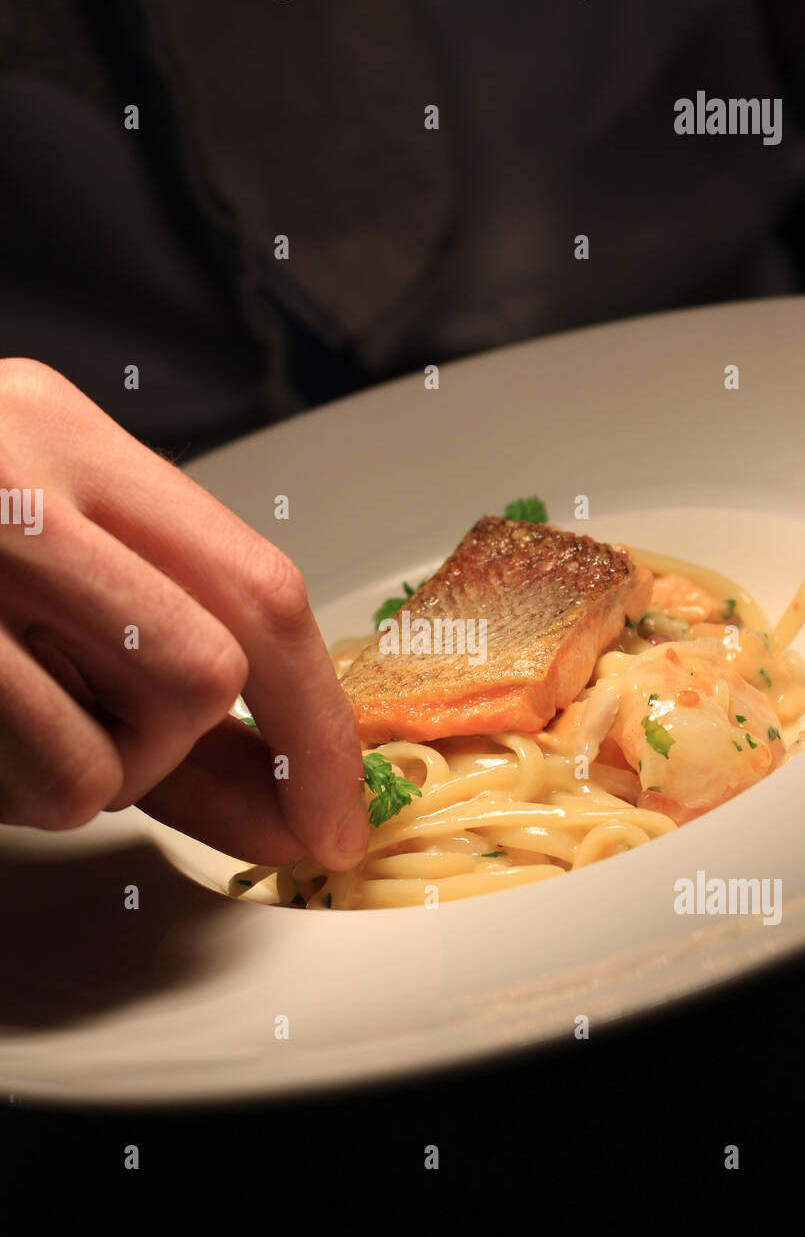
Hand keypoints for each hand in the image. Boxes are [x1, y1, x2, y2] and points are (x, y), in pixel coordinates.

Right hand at [0, 359, 367, 868]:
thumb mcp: (38, 569)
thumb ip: (155, 669)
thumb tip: (287, 795)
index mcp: (60, 432)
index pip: (257, 580)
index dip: (318, 715)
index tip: (340, 804)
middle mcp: (11, 475)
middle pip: (214, 663)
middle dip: (213, 757)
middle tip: (188, 782)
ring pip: (127, 746)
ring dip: (93, 780)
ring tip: (13, 730)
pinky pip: (46, 782)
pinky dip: (21, 795)